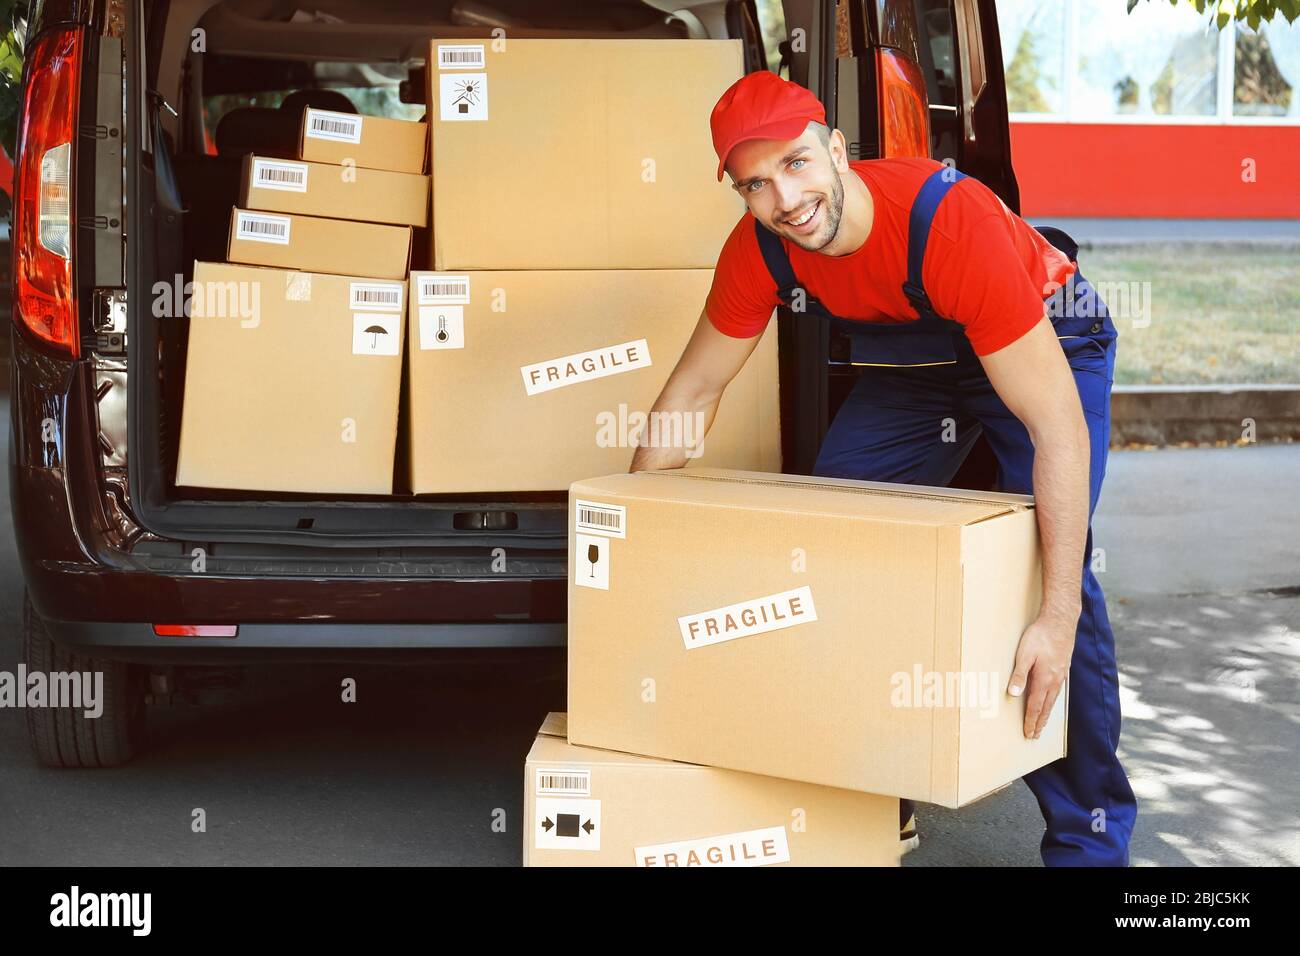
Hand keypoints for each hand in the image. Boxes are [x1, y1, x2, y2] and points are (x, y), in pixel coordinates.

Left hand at [1007, 613, 1075, 738]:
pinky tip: (1050, 702)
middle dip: (1039, 722)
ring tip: (1041, 724)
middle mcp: (1054, 681)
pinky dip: (1052, 702)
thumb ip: (1018, 674)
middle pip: (1045, 708)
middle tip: (1034, 736)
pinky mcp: (1063, 669)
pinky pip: (1057, 692)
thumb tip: (1013, 694)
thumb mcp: (1024, 654)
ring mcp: (1060, 675)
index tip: (1028, 733)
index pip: (1035, 706)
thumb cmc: (1040, 636)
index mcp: (1044, 679)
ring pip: (1052, 701)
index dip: (1030, 721)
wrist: (1060, 621)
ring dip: (1046, 714)